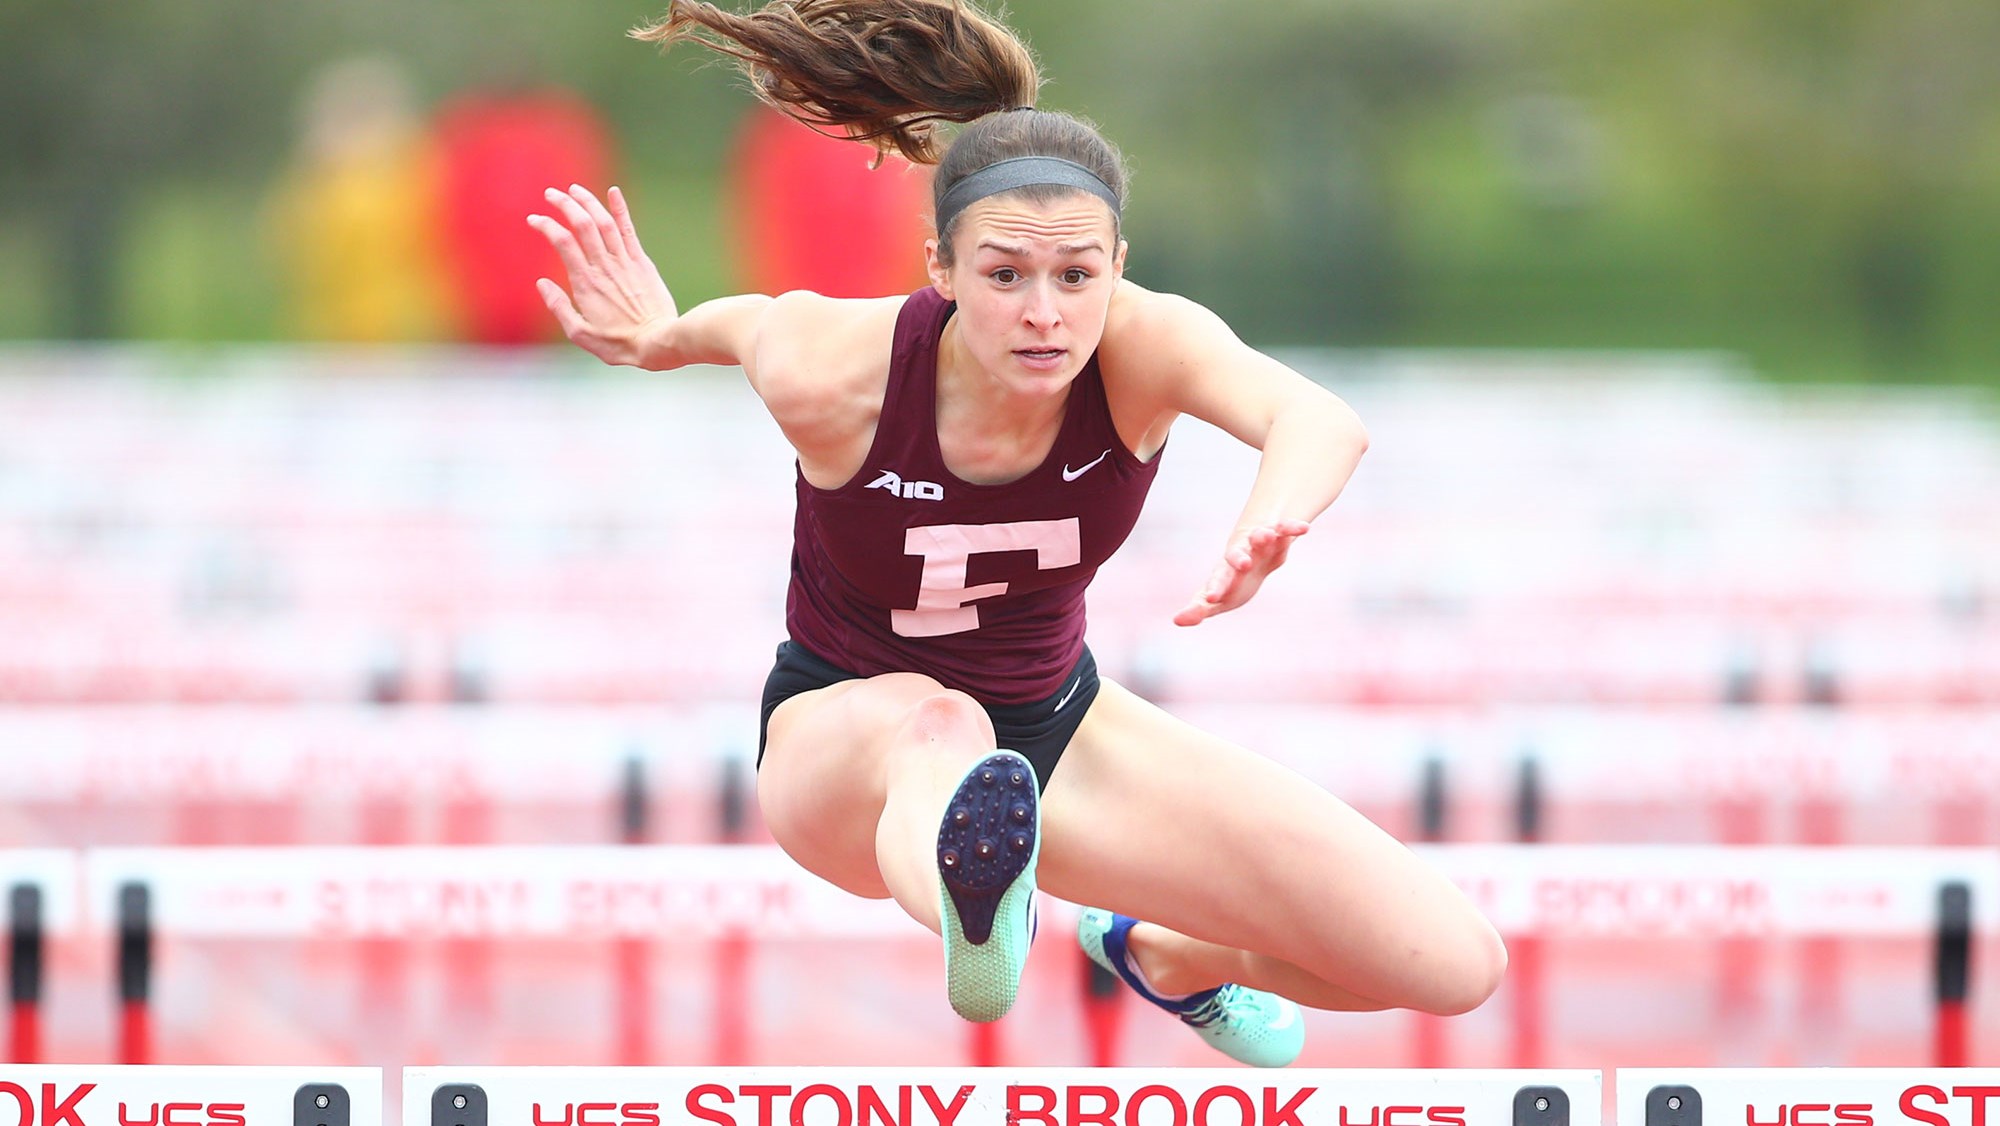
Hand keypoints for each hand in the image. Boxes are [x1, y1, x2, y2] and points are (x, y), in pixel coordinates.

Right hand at [527, 184, 676, 365]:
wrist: (659, 342)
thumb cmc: (619, 344)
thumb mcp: (580, 334)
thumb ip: (559, 307)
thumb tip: (541, 283)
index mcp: (585, 283)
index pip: (562, 242)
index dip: (546, 225)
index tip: (534, 219)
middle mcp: (604, 267)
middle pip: (582, 224)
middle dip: (564, 204)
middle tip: (551, 193)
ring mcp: (624, 262)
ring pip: (604, 222)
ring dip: (588, 201)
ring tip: (574, 189)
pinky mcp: (641, 263)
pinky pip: (629, 230)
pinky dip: (620, 209)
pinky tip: (613, 192)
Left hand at [1173, 519, 1310, 626]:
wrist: (1256, 550)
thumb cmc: (1235, 580)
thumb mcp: (1220, 598)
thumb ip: (1199, 608)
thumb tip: (1176, 620)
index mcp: (1226, 572)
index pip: (1218, 579)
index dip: (1215, 587)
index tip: (1211, 598)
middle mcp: (1241, 553)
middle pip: (1236, 554)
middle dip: (1239, 558)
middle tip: (1243, 564)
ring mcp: (1259, 542)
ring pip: (1259, 537)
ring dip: (1262, 536)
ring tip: (1265, 535)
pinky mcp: (1278, 533)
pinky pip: (1285, 528)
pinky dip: (1292, 527)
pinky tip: (1303, 528)